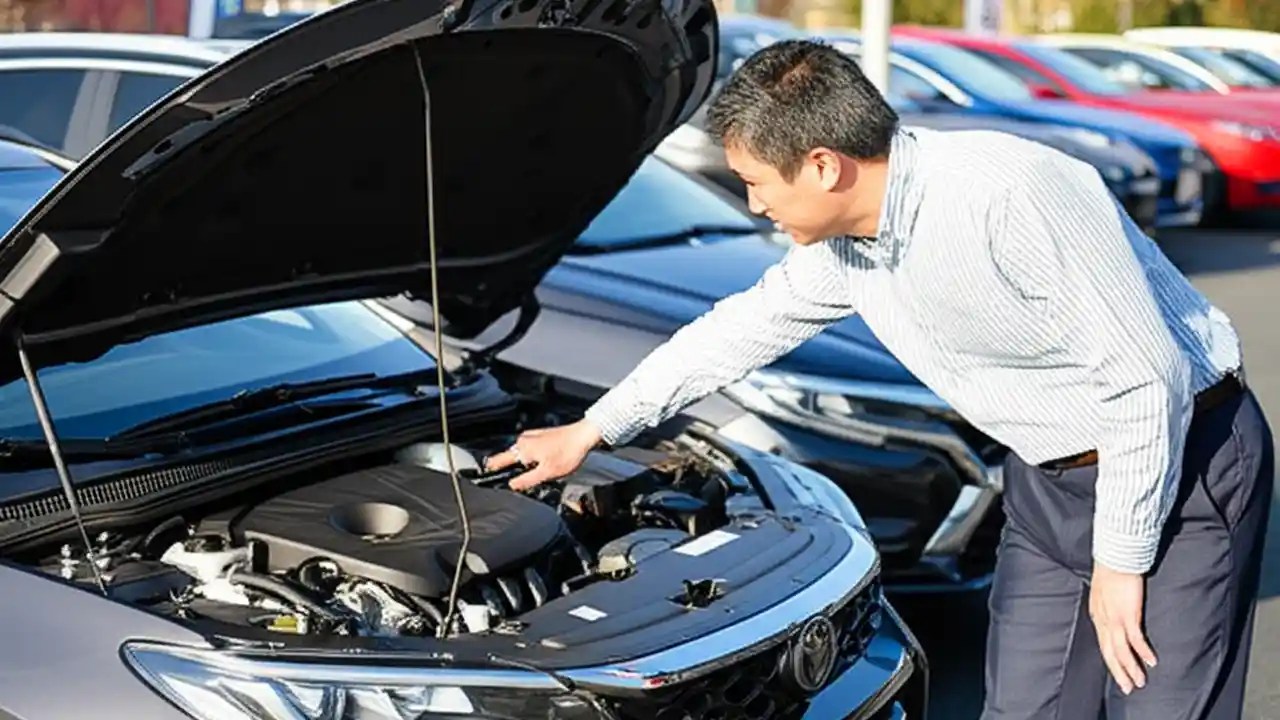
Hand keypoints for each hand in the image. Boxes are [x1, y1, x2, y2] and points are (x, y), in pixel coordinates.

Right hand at [483, 419, 601, 490]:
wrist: (584, 436)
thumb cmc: (568, 452)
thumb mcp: (547, 473)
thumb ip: (527, 480)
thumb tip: (512, 485)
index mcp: (522, 448)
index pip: (500, 460)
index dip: (493, 468)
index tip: (485, 473)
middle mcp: (524, 440)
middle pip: (513, 459)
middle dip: (519, 469)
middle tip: (534, 477)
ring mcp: (533, 435)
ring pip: (523, 454)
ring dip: (529, 463)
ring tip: (547, 468)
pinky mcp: (541, 435)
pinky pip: (532, 449)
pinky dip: (536, 457)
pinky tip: (550, 461)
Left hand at [1089, 562, 1157, 693]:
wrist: (1116, 557)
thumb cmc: (1111, 570)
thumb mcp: (1104, 591)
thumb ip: (1107, 604)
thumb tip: (1114, 609)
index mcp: (1097, 614)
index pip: (1103, 642)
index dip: (1110, 659)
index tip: (1118, 672)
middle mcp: (1103, 620)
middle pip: (1109, 652)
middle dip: (1118, 672)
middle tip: (1128, 687)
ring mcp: (1114, 618)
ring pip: (1121, 651)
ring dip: (1131, 668)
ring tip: (1140, 682)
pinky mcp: (1128, 614)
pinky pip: (1135, 640)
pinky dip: (1143, 652)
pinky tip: (1151, 662)